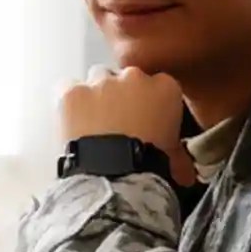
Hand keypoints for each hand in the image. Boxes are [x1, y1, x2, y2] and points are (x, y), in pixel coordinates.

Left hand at [59, 66, 193, 183]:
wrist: (115, 174)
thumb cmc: (147, 166)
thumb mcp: (173, 159)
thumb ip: (176, 152)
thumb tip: (184, 171)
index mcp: (165, 88)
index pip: (157, 85)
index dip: (147, 102)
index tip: (143, 119)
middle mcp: (134, 77)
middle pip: (124, 79)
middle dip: (120, 96)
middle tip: (116, 124)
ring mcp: (101, 82)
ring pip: (96, 78)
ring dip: (94, 96)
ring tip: (91, 123)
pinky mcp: (73, 92)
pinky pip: (66, 87)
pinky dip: (67, 101)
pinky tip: (70, 119)